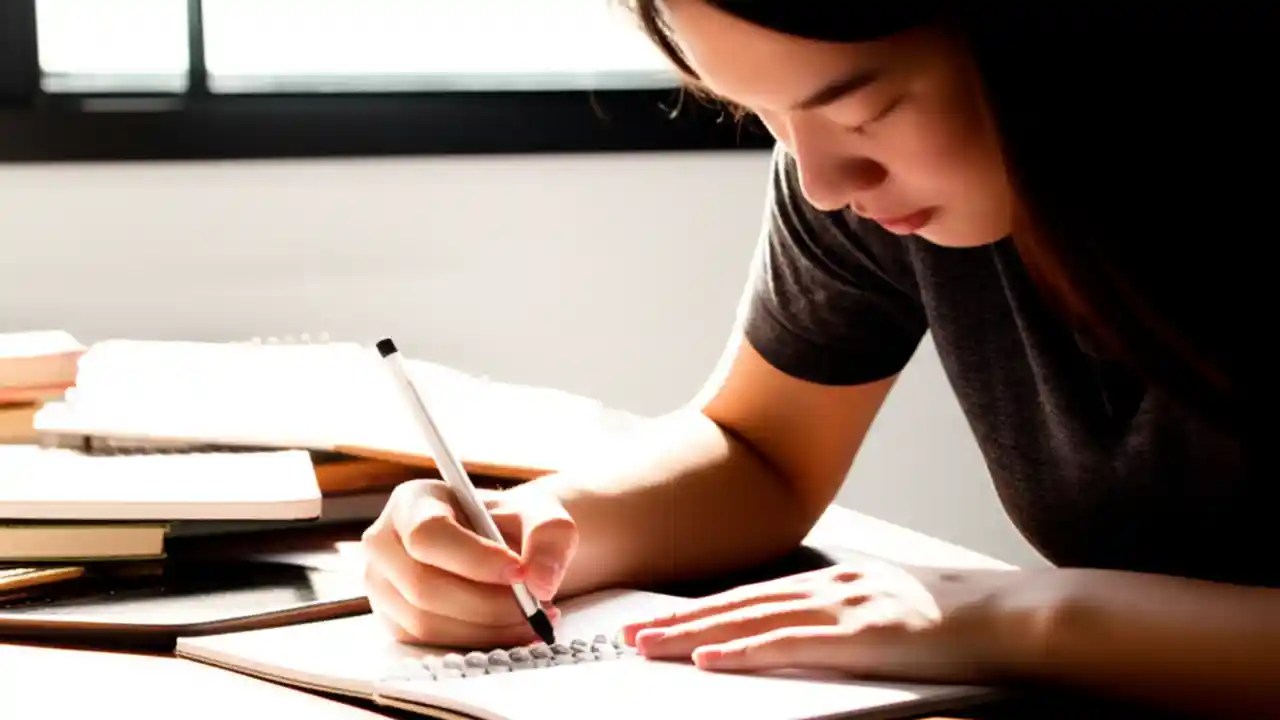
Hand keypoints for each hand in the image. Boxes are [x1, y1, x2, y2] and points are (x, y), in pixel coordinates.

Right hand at [361, 479, 576, 647]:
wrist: (507, 548)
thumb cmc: (515, 525)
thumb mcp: (542, 515)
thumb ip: (550, 537)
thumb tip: (540, 582)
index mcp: (413, 501)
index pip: (428, 535)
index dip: (473, 559)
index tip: (519, 572)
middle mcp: (385, 542)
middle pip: (424, 586)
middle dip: (487, 604)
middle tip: (536, 606)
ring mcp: (382, 585)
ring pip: (427, 621)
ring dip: (487, 627)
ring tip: (533, 616)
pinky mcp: (395, 621)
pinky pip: (431, 643)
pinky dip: (477, 642)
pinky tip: (511, 628)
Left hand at [620, 557, 1034, 683]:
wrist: (1008, 617)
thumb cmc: (947, 624)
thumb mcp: (880, 613)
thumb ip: (833, 622)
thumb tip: (785, 639)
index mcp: (829, 582)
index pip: (748, 597)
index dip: (698, 610)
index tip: (654, 622)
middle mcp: (828, 586)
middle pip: (737, 604)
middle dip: (678, 621)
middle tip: (628, 636)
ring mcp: (844, 607)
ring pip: (752, 620)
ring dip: (694, 635)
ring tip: (649, 648)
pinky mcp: (863, 634)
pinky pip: (792, 644)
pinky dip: (746, 650)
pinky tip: (711, 659)